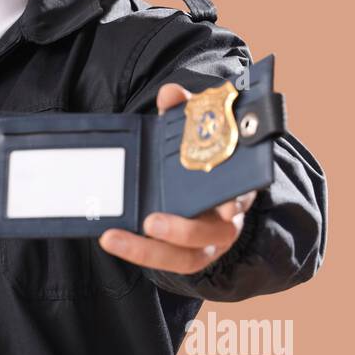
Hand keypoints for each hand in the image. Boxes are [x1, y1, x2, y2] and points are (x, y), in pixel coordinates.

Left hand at [97, 82, 256, 274]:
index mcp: (238, 187)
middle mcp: (228, 220)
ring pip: (186, 258)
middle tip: (151, 221)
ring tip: (113, 239)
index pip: (242, 197)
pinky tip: (112, 239)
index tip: (226, 206)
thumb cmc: (205, 154)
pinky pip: (166, 261)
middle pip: (213, 234)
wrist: (212, 179)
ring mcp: (208, 242)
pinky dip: (139, 253)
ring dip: (149, 251)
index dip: (235, 202)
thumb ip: (185, 111)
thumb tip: (170, 93)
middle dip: (183, 231)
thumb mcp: (195, 130)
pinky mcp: (186, 253)